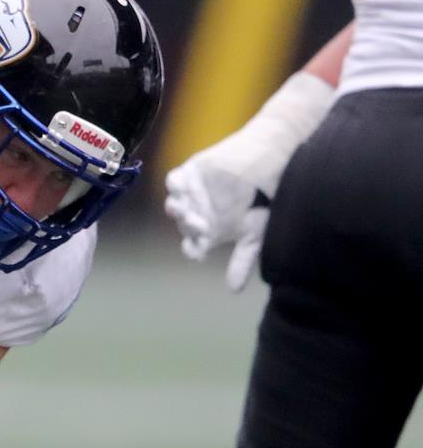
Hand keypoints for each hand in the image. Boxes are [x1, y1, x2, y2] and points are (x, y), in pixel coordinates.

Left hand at [163, 71, 330, 291]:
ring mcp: (193, 193)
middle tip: (201, 226)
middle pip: (184, 227)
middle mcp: (199, 214)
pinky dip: (176, 186)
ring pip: (176, 206)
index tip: (201, 251)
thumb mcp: (257, 230)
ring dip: (178, 210)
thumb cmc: (267, 196)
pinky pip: (174, 181)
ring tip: (186, 211)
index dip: (194, 249)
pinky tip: (183, 189)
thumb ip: (242, 258)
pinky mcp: (190, 172)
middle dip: (189, 228)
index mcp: (211, 231)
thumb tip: (233, 291)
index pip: (193, 246)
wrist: (273, 156)